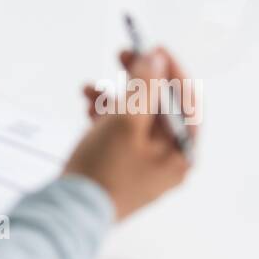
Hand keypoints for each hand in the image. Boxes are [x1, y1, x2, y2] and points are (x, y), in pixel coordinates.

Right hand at [69, 48, 195, 220]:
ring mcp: (144, 163)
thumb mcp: (127, 120)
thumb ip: (145, 86)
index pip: (186, 101)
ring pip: (135, 116)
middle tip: (121, 55)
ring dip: (114, 96)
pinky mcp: (121, 165)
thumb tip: (157, 58)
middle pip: (159, 106)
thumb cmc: (105, 168)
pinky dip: (105, 116)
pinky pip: (119, 131)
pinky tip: (87, 108)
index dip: (171, 70)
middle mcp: (168, 158)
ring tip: (90, 89)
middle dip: (138, 80)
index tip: (153, 47)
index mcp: (181, 151)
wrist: (72, 211)